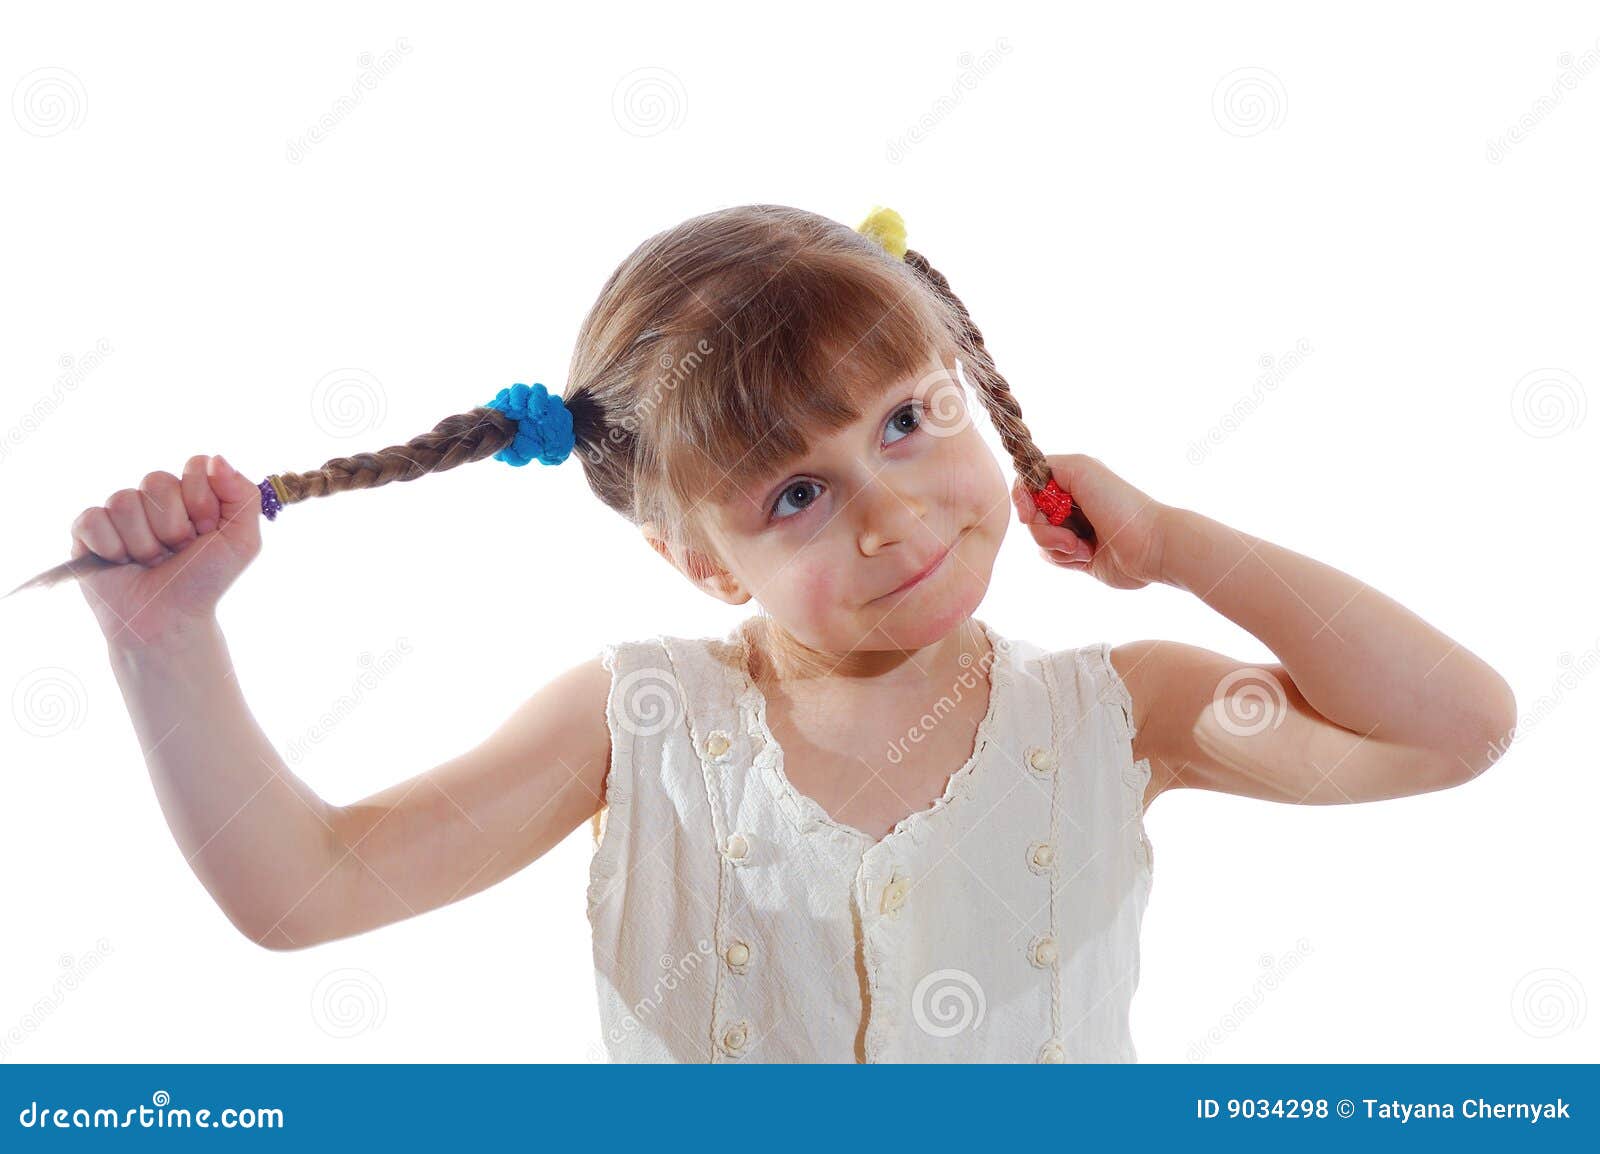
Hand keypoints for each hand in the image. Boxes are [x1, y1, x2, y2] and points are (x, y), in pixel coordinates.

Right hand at [70, 454, 263, 647]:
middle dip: (173, 526)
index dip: (202, 502)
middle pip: (157, 481)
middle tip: (176, 553)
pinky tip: (121, 564)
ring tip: (151, 562)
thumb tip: (216, 458)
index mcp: (190, 493)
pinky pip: (94, 520)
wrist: (168, 620)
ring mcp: (120, 513)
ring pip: (125, 502)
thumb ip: (244, 495)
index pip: (194, 466)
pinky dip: (112, 548)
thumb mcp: (242, 541)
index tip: (207, 532)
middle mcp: (154, 498)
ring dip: (144, 543)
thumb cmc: (204, 581)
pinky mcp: (88, 531)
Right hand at [1009, 454, 1170, 589]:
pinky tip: (1087, 555)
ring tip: (1085, 547)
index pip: (1028, 485)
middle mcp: (1069, 502)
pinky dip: (1065, 559)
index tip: (1029, 513)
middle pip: (1030, 515)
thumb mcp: (1081, 469)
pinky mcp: (1077, 553)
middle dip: (1044, 529)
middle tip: (1069, 536)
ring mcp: (1073, 529)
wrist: (1150, 545)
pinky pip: (1050, 557)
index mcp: (1069, 479)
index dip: (1024, 500)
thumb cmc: (1120, 505)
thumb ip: (1045, 467)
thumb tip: (1024, 490)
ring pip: (1039, 538)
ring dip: (1057, 546)